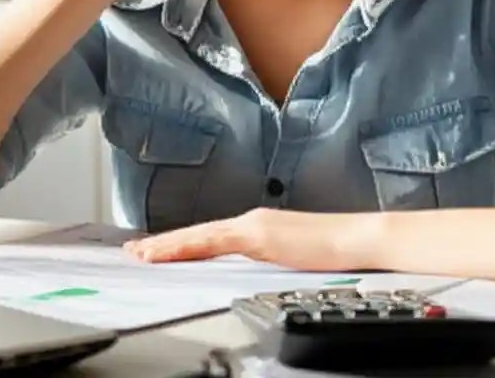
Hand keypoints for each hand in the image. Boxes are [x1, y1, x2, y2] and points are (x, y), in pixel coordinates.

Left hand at [122, 208, 381, 271]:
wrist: (359, 240)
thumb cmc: (334, 252)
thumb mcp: (292, 258)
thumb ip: (269, 260)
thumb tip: (255, 272)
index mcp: (258, 228)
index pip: (211, 238)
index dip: (182, 244)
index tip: (157, 250)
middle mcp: (251, 222)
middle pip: (198, 235)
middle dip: (166, 244)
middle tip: (135, 252)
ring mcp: (253, 226)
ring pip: (199, 236)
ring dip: (168, 245)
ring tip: (141, 254)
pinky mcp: (258, 234)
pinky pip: (213, 241)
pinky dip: (186, 245)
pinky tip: (169, 252)